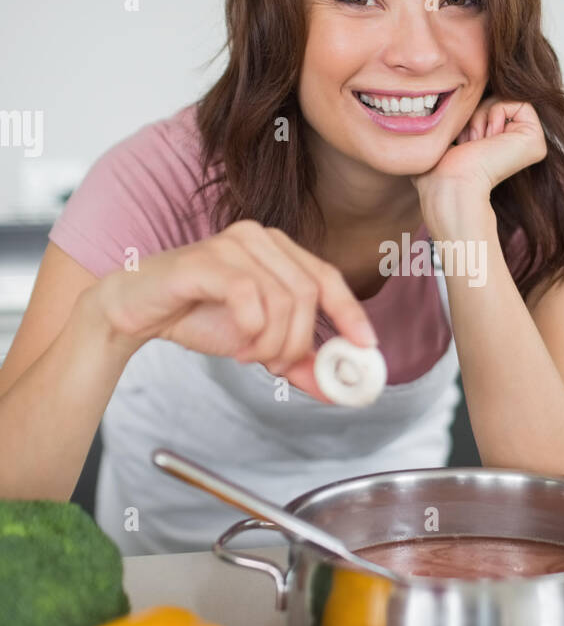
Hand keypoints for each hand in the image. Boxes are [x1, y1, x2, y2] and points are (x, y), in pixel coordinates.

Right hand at [91, 220, 378, 401]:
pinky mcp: (207, 259)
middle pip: (309, 294)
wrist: (136, 311)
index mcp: (277, 249)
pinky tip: (235, 345)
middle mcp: (260, 238)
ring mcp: (234, 243)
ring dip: (272, 343)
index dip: (350, 313)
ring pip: (283, 300)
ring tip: (249, 356)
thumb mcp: (257, 343)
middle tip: (278, 367)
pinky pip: (250, 298)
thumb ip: (297, 361)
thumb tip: (336, 387)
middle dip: (299, 343)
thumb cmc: (195, 315)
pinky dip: (249, 331)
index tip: (366, 346)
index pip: (328, 277)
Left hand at [412, 97, 546, 204]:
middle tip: (469, 142)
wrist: (450, 183)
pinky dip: (495, 113)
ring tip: (477, 144)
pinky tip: (489, 141)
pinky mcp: (536, 140)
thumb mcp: (448, 131)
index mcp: (500, 145)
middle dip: (474, 113)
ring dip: (481, 116)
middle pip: (494, 97)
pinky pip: (518, 102)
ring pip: (504, 98)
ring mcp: (529, 143)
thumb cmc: (440, 166)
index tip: (460, 141)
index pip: (483, 103)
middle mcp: (517, 145)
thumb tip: (447, 91)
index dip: (467, 114)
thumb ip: (457, 114)